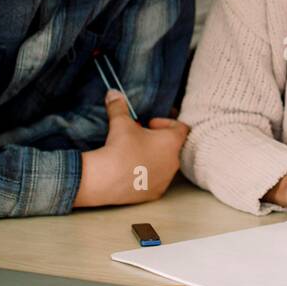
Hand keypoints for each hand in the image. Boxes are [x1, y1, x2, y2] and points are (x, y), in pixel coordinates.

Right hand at [74, 91, 187, 206]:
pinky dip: (147, 174)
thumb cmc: (119, 148)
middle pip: (173, 146)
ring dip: (154, 157)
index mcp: (173, 142)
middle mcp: (174, 162)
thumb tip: (113, 93)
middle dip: (158, 140)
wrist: (106, 178)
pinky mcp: (155, 193)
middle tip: (141, 137)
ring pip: (165, 164)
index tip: (150, 123)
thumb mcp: (120, 122)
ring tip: (135, 153)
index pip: (180, 127)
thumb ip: (119, 106)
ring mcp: (166, 179)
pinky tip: (132, 171)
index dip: (166, 122)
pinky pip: (156, 180)